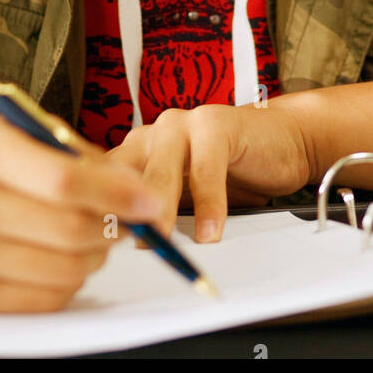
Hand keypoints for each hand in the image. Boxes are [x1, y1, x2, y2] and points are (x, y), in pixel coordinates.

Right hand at [0, 114, 163, 312]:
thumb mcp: (11, 130)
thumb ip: (71, 153)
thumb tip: (133, 188)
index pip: (65, 181)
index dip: (117, 193)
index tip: (149, 199)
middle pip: (69, 231)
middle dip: (113, 226)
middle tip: (124, 216)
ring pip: (64, 270)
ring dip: (95, 255)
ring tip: (90, 232)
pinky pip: (44, 299)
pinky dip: (68, 279)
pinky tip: (62, 255)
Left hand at [107, 102, 312, 242]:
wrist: (281, 139)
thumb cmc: (228, 170)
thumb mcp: (183, 193)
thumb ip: (153, 209)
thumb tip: (121, 248)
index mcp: (136, 149)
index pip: (102, 181)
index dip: (96, 211)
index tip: (92, 246)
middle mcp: (152, 134)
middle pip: (124, 178)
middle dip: (119, 213)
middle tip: (113, 247)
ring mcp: (183, 125)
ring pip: (161, 172)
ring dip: (158, 210)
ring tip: (158, 241)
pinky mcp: (216, 123)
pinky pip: (207, 169)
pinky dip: (209, 204)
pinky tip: (210, 231)